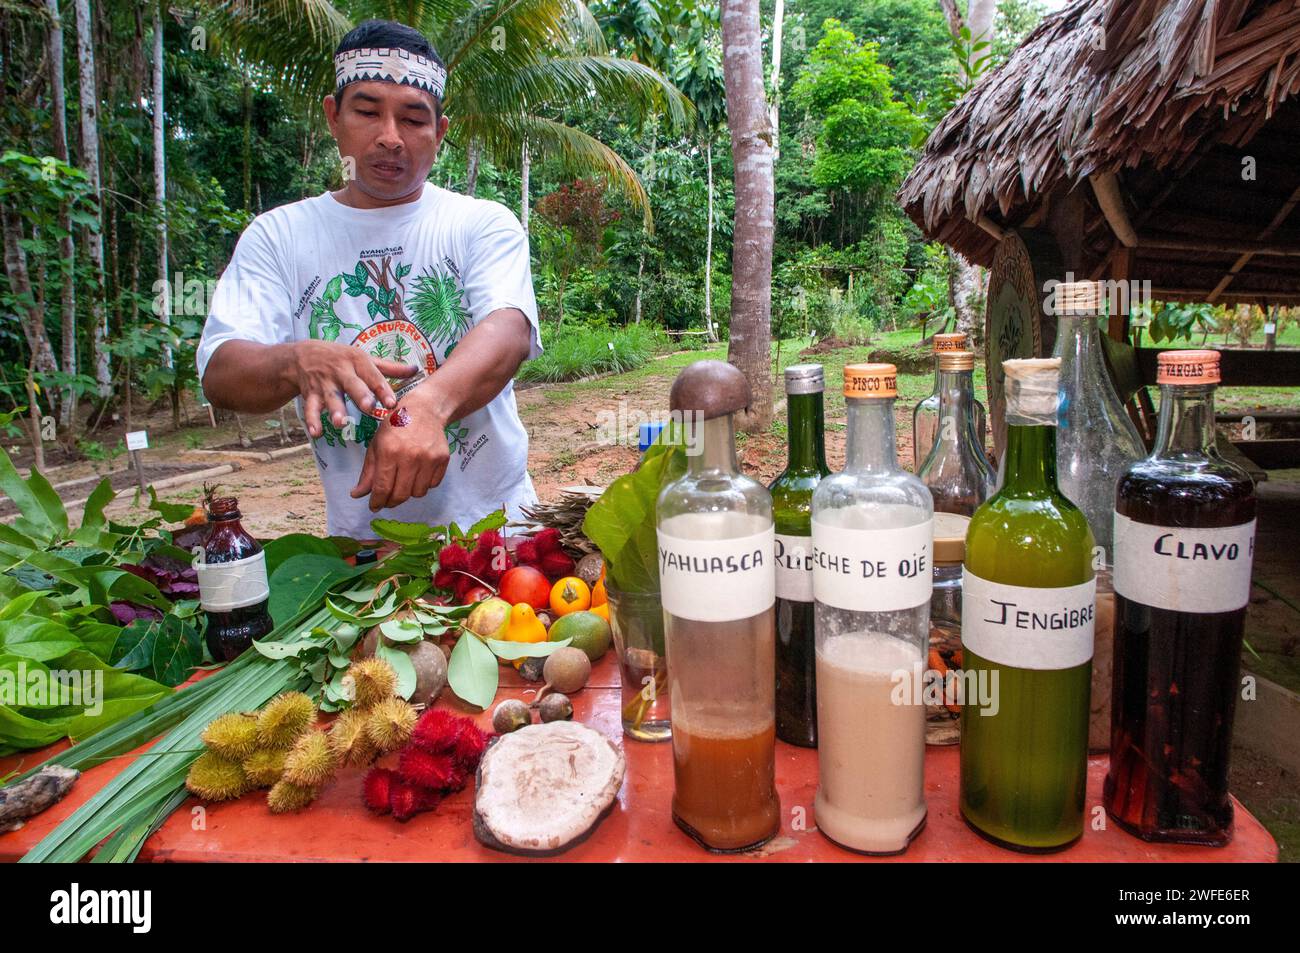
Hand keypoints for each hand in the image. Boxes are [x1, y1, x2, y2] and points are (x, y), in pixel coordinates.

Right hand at [288, 340, 416, 437]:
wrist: (303, 355)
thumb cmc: (342, 358)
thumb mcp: (365, 358)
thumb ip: (390, 368)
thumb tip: (416, 370)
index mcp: (358, 363)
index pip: (373, 376)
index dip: (383, 389)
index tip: (393, 403)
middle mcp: (342, 372)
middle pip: (352, 385)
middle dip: (360, 396)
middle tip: (369, 407)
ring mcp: (325, 384)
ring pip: (330, 397)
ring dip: (335, 410)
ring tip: (340, 423)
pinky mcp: (311, 394)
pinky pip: (310, 408)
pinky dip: (311, 421)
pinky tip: (316, 433)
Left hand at [350, 385, 449, 510]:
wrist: (425, 410)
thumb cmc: (395, 426)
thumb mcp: (376, 445)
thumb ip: (368, 472)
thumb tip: (357, 495)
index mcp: (389, 452)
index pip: (383, 488)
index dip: (377, 502)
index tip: (374, 507)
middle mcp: (410, 457)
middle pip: (401, 495)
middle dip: (392, 502)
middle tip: (387, 500)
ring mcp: (429, 459)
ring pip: (418, 493)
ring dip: (409, 493)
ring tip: (403, 482)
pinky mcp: (443, 459)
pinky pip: (432, 485)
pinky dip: (424, 484)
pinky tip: (418, 473)